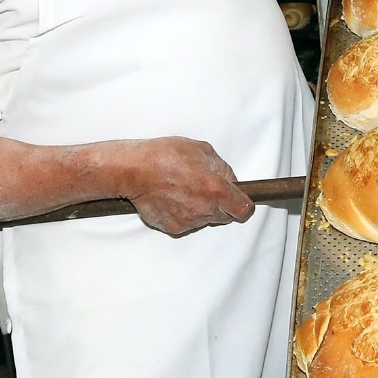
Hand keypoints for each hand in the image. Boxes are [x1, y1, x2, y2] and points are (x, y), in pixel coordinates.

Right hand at [117, 137, 254, 236]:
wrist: (134, 170)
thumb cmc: (163, 156)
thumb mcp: (202, 150)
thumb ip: (222, 168)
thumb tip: (229, 178)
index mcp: (216, 190)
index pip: (243, 210)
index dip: (243, 204)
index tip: (239, 200)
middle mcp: (204, 209)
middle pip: (225, 217)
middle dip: (221, 205)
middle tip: (205, 189)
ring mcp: (188, 221)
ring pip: (205, 220)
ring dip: (201, 209)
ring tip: (185, 190)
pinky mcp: (173, 227)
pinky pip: (187, 224)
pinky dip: (184, 214)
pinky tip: (174, 199)